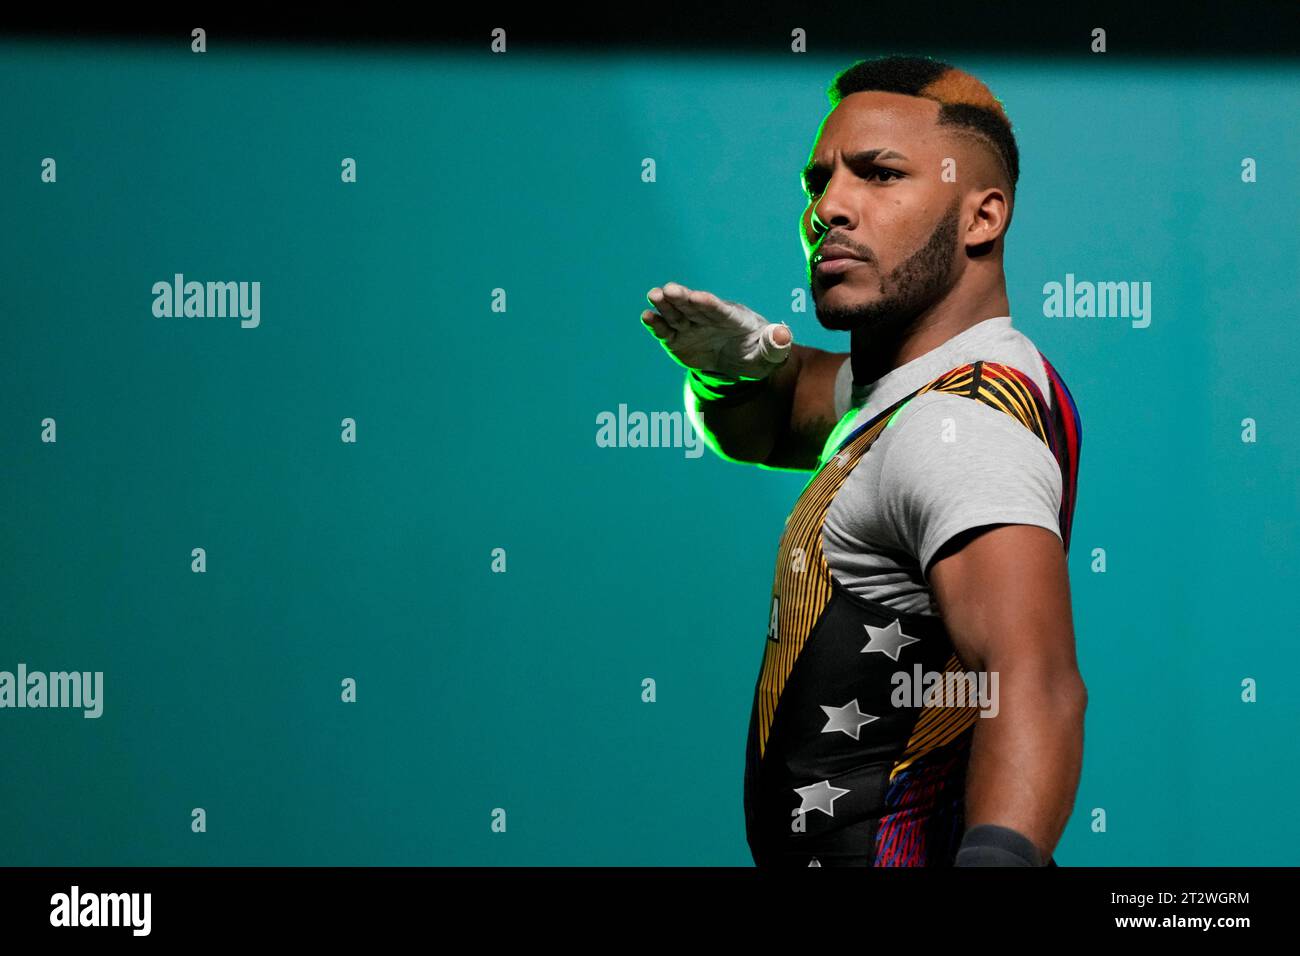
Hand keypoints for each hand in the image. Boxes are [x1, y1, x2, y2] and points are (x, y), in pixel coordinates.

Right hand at [640, 282, 792, 382]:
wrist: (741, 362)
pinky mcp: (678, 338)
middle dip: (682, 298)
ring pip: (677, 313)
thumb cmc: (759, 353)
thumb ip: (776, 344)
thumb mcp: (772, 353)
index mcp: (733, 317)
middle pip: (694, 306)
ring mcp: (692, 327)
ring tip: (653, 296)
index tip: (698, 297)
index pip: (720, 309)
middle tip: (668, 290)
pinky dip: (656, 324)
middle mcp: (709, 317)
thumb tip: (783, 335)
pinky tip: (646, 316)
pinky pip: (666, 330)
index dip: (709, 304)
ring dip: (665, 305)